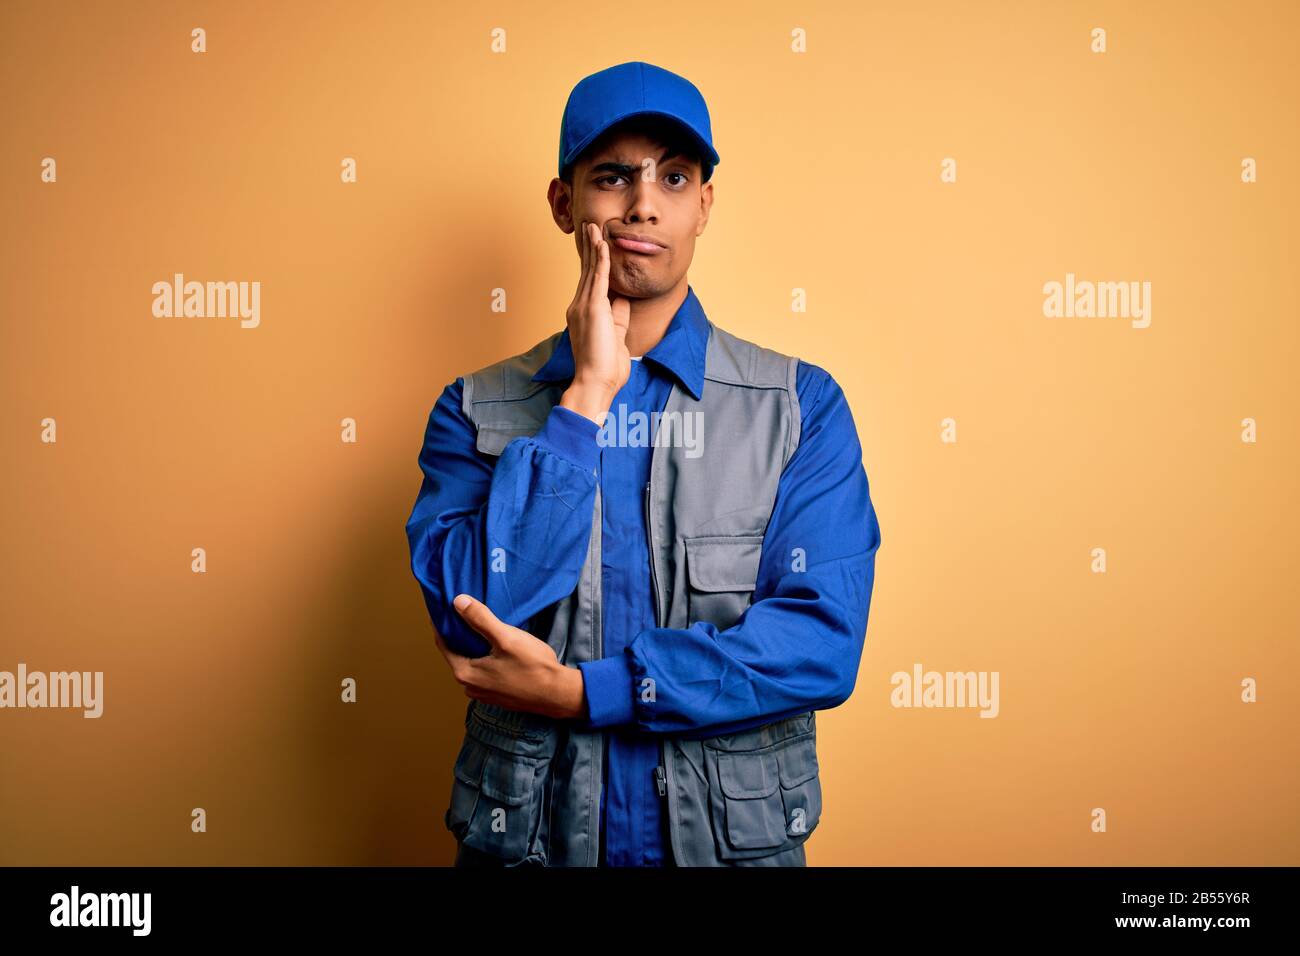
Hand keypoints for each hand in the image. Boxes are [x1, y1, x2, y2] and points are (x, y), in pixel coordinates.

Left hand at [433, 594, 585, 719]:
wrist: (558, 694)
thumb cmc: (534, 667)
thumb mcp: (506, 638)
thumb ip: (480, 619)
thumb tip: (458, 602)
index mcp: (465, 673)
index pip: (443, 643)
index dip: (443, 623)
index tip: (444, 606)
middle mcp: (470, 686)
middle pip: (457, 652)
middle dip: (459, 633)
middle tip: (464, 611)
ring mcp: (483, 692)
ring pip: (471, 662)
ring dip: (473, 646)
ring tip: (481, 626)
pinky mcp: (497, 694)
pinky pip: (483, 671)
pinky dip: (485, 657)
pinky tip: (496, 646)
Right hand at [560, 220, 631, 423]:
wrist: (595, 382)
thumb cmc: (605, 367)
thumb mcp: (616, 335)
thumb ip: (618, 315)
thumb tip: (623, 298)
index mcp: (583, 314)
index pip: (590, 282)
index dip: (593, 262)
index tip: (596, 245)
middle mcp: (578, 306)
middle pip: (587, 271)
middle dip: (590, 247)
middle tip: (591, 226)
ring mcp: (583, 306)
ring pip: (591, 270)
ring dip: (594, 246)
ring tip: (595, 226)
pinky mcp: (592, 308)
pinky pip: (598, 278)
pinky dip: (602, 259)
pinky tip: (604, 244)